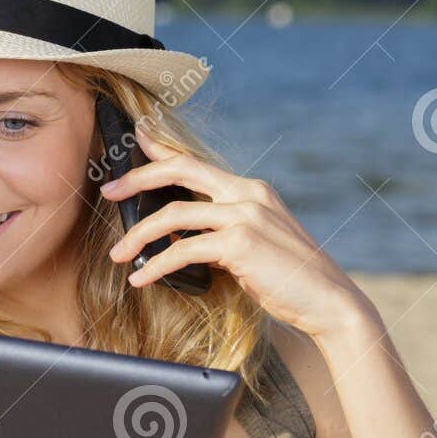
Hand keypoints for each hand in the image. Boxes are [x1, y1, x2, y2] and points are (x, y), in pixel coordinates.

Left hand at [101, 124, 372, 342]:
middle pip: (179, 169)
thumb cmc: (287, 277)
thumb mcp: (253, 242)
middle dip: (137, 178)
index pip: (196, 160)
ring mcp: (246, 215)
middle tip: (107, 192)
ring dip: (137, 235)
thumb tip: (176, 233)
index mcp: (251, 189)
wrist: (329, 302)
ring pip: (172, 214)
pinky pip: (181, 250)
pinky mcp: (240, 244)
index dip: (161, 147)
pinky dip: (155, 265)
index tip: (135, 135)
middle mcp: (248, 193)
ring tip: (116, 254)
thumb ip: (220, 229)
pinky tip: (141, 278)